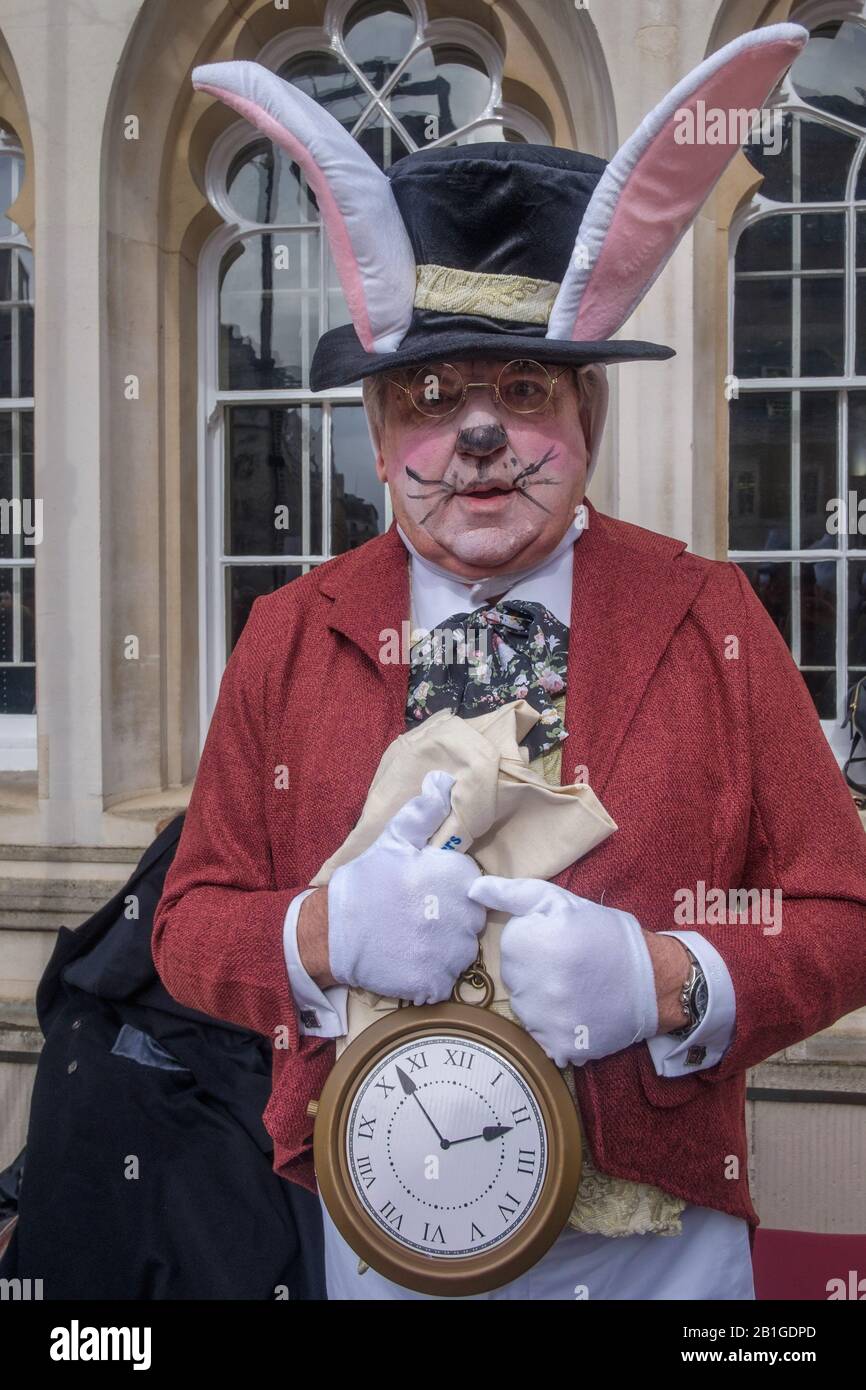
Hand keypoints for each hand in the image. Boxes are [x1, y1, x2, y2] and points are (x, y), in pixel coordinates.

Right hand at [327, 770, 485, 1005]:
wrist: (331, 933)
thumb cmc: (364, 884)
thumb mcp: (392, 842)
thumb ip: (423, 813)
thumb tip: (445, 780)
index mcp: (455, 877)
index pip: (473, 884)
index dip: (449, 888)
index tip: (424, 892)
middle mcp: (459, 915)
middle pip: (472, 919)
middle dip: (451, 918)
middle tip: (417, 917)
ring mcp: (448, 952)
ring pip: (463, 950)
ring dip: (444, 948)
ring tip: (412, 940)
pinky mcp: (434, 982)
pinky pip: (446, 979)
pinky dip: (431, 974)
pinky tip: (409, 961)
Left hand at [466, 876, 658, 1066]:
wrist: (652, 979)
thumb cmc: (604, 934)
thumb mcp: (559, 901)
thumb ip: (512, 893)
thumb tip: (472, 890)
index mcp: (529, 944)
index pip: (509, 947)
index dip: (534, 941)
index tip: (560, 942)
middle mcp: (533, 985)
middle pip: (514, 979)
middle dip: (535, 970)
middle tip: (569, 965)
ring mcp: (545, 1020)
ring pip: (524, 1009)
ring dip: (543, 1000)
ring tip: (575, 988)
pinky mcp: (559, 1046)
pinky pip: (541, 1037)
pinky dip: (555, 1028)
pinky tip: (577, 1012)